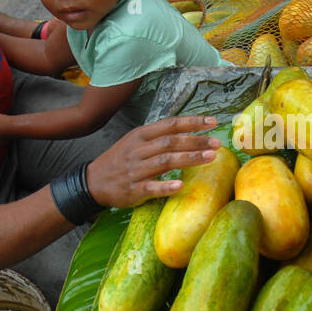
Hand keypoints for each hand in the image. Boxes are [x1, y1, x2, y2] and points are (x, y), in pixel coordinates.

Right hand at [85, 116, 221, 208]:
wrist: (93, 182)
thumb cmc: (120, 160)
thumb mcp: (135, 142)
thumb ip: (158, 136)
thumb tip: (187, 131)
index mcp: (141, 136)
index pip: (170, 125)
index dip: (192, 122)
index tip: (212, 121)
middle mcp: (138, 150)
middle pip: (171, 142)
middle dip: (196, 141)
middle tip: (218, 143)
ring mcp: (135, 170)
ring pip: (165, 162)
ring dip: (189, 158)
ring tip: (210, 158)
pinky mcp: (133, 189)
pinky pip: (151, 187)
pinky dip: (166, 186)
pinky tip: (181, 185)